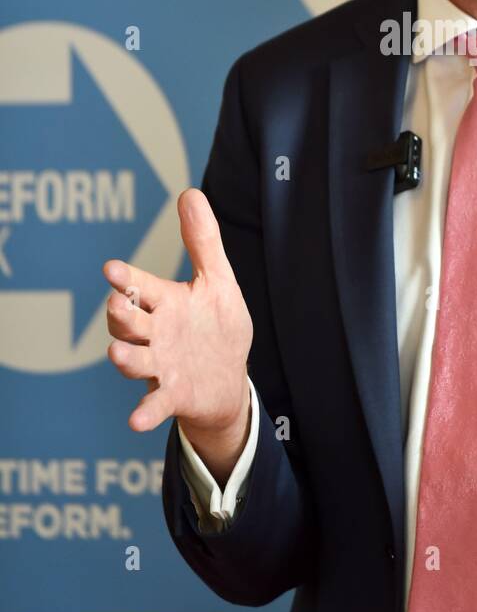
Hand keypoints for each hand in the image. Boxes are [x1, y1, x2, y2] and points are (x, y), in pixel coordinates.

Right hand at [103, 188, 252, 434]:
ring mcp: (160, 365)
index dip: (126, 279)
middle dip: (121, 314)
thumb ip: (203, 241)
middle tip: (118, 305)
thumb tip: (190, 192)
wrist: (228, 380)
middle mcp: (155, 333)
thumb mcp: (218, 281)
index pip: (139, 287)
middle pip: (127, 322)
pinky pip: (154, 404)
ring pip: (134, 359)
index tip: (112, 269)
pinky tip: (137, 419)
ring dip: (125, 358)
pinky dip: (145, 411)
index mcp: (165, 303)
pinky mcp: (172, 394)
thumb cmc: (218, 327)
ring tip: (117, 353)